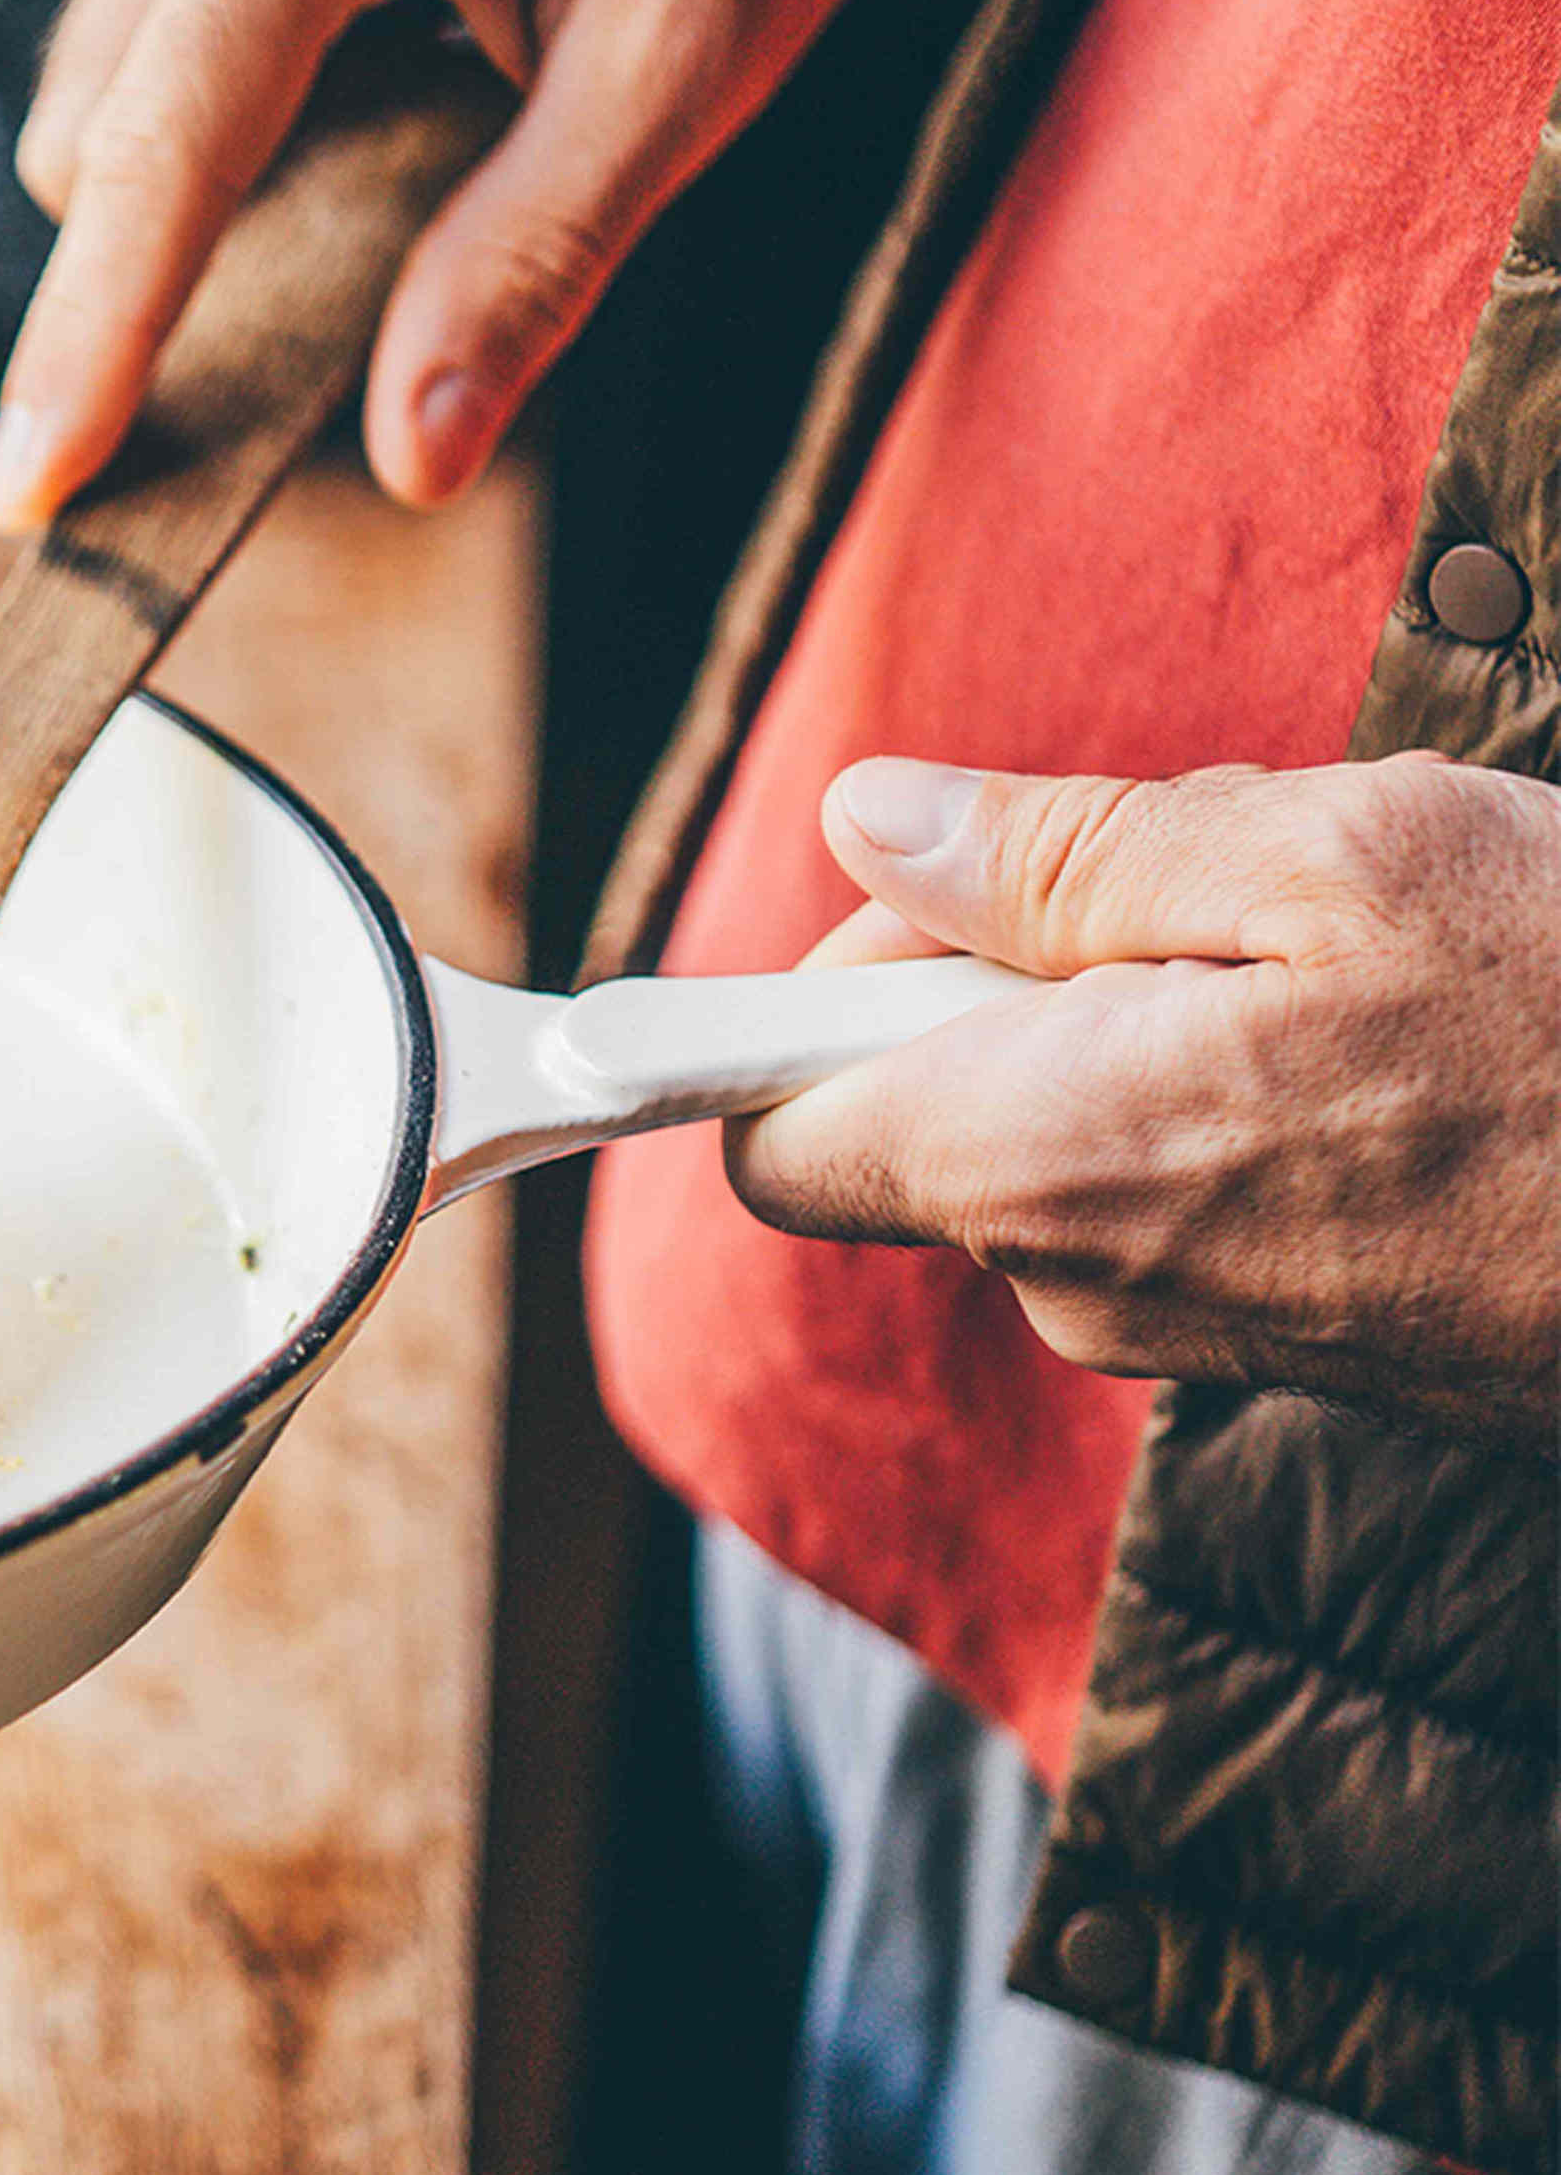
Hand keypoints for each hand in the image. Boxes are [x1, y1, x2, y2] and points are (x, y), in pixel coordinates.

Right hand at [0, 0, 1082, 531]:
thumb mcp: (687, 68)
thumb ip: (532, 261)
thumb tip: (413, 453)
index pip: (160, 152)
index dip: (89, 341)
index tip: (28, 492)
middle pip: (98, 143)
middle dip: (168, 268)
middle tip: (349, 318)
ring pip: (110, 93)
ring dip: (206, 191)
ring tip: (408, 166)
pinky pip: (163, 32)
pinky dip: (236, 118)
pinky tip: (385, 98)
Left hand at [726, 754, 1560, 1434]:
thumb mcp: (1330, 852)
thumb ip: (1058, 851)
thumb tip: (867, 823)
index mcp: (1035, 1157)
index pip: (772, 1134)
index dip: (805, 1005)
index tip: (932, 901)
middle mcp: (1081, 1282)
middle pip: (921, 1121)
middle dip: (1017, 978)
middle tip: (1218, 887)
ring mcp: (1194, 1338)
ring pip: (1070, 1143)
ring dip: (1151, 1025)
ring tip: (1352, 965)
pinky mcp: (1300, 1352)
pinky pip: (1187, 1199)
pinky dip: (1242, 1100)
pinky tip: (1402, 1049)